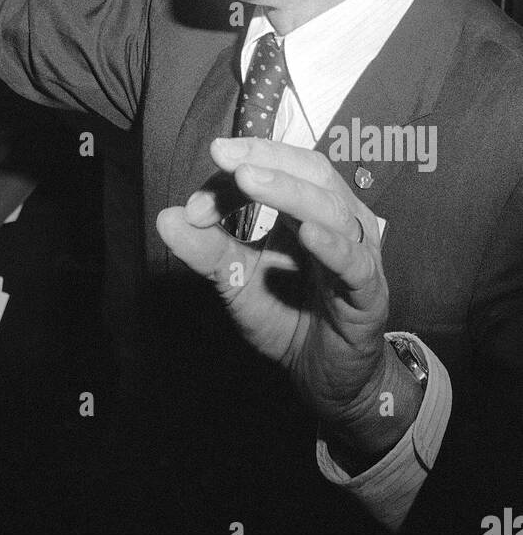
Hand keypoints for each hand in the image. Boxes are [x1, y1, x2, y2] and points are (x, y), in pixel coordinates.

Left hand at [156, 137, 396, 447]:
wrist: (322, 376)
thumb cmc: (288, 316)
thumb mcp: (238, 279)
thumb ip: (207, 249)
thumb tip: (166, 218)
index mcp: (310, 208)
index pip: (279, 168)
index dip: (240, 169)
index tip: (197, 197)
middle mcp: (340, 221)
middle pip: (311, 173)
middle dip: (266, 160)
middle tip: (226, 158)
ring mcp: (358, 254)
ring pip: (332, 209)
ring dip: (288, 191)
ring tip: (250, 180)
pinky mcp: (368, 295)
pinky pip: (354, 265)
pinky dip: (333, 246)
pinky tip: (308, 233)